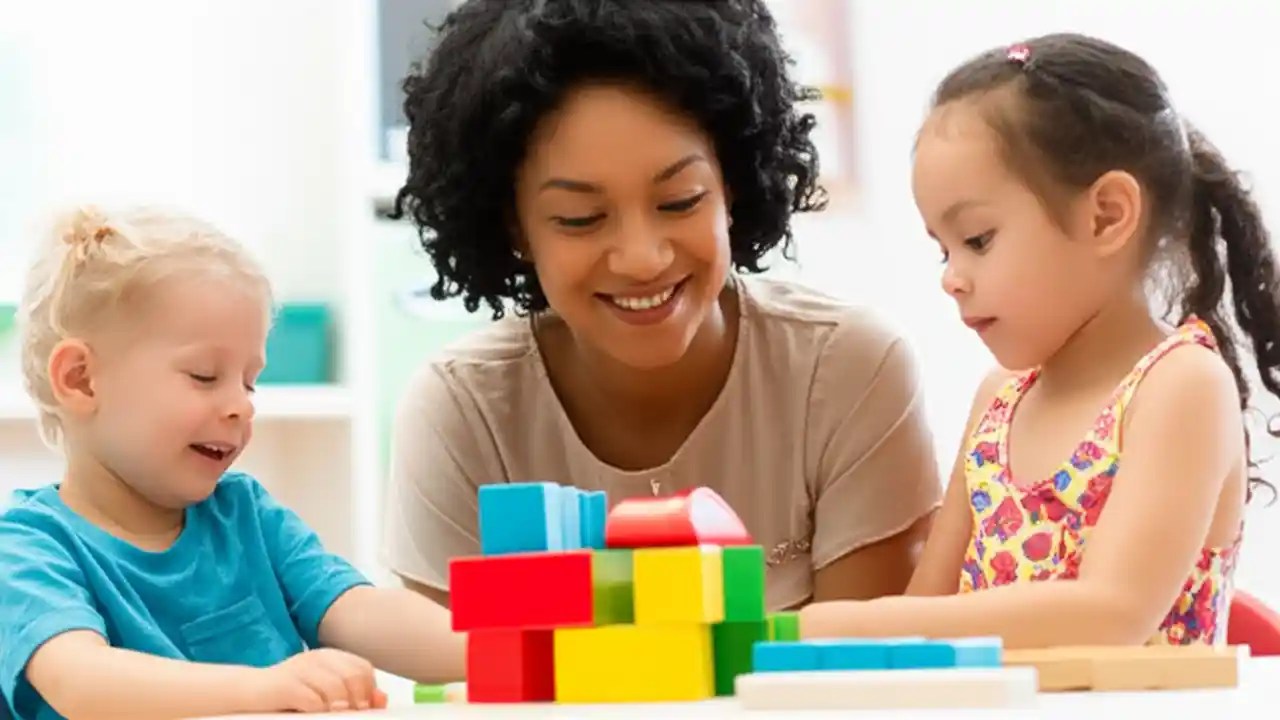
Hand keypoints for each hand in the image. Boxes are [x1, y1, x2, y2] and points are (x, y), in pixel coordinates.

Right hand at [253, 648, 388, 712]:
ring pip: (336, 689)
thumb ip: (351, 695)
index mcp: (329, 657)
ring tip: (334, 715)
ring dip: (339, 708)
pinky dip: (319, 711)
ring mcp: (301, 669)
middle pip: (352, 676)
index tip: (365, 708)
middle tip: (352, 714)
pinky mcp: (286, 686)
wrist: (247, 692)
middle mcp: (317, 658)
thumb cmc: (286, 695)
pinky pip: (313, 700)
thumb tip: (381, 699)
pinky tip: (316, 715)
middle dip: (358, 701)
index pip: (362, 669)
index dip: (368, 690)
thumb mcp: (323, 694)